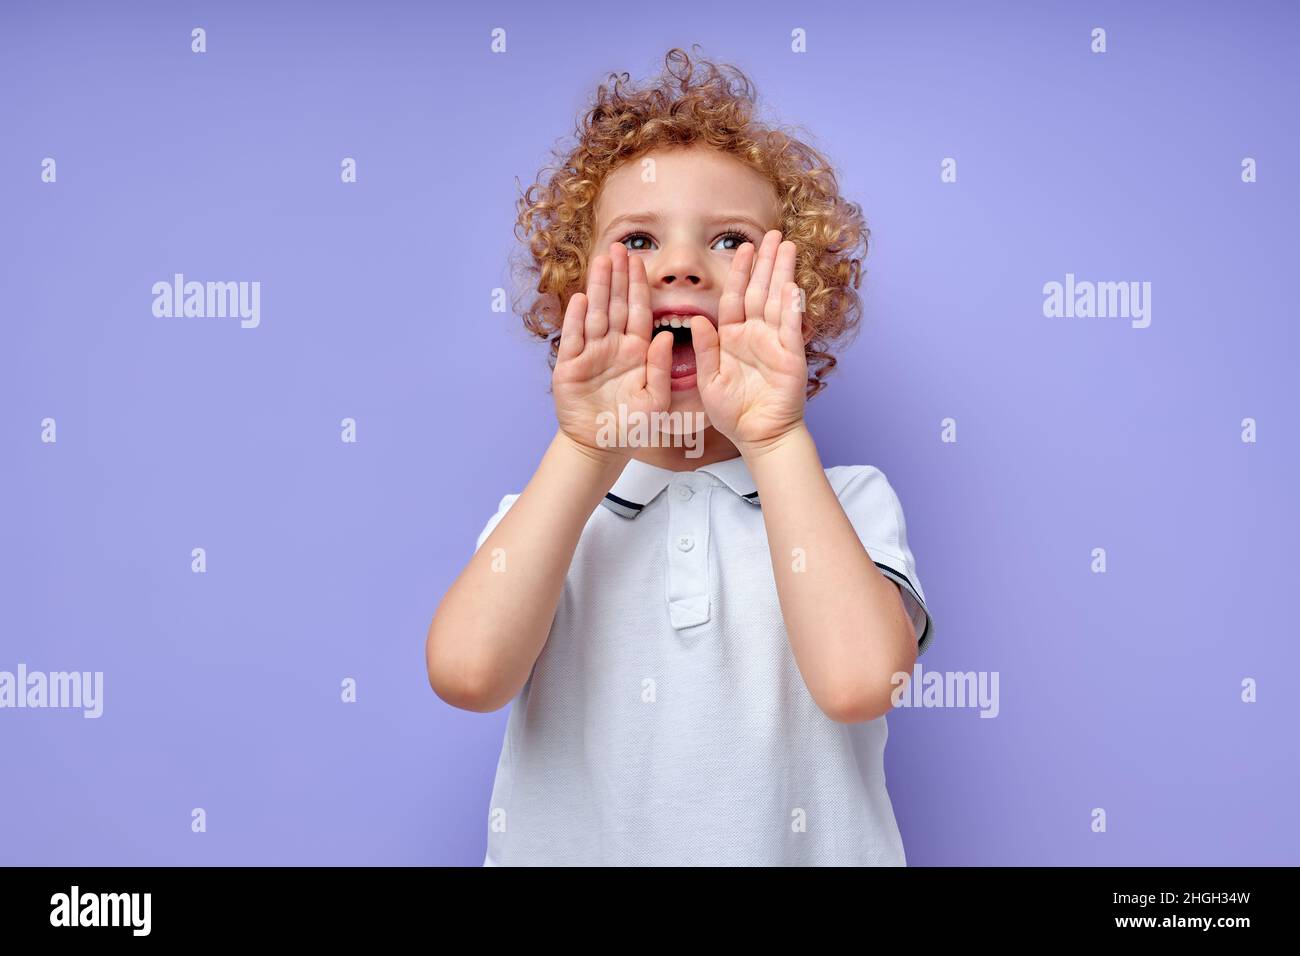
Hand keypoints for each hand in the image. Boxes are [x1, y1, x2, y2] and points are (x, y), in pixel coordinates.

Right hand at [552, 241, 673, 457]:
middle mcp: (614, 346)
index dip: (638, 286)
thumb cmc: (633, 424)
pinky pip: (574, 338)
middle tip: (618, 247)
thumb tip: (664, 337)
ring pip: (596, 314)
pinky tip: (580, 299)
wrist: (600, 445)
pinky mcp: (570, 365)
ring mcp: (591, 353)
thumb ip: (661, 370)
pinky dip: (576, 319)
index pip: (640, 311)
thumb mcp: (656, 401)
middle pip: (616, 304)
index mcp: (638, 351)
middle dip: (618, 276)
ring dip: (598, 288)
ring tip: (600, 261)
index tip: (639, 260)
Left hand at [690, 230, 807, 450]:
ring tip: (787, 247)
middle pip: (760, 291)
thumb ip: (703, 349)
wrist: (757, 437)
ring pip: (777, 301)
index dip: (740, 272)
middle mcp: (755, 335)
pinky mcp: (790, 357)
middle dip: (766, 262)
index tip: (744, 247)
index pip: (735, 298)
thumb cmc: (732, 412)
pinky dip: (792, 308)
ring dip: (782, 274)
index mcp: (732, 338)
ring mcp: (775, 344)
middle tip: (773, 234)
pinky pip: (790, 328)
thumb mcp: (708, 380)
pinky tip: (792, 286)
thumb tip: (697, 320)